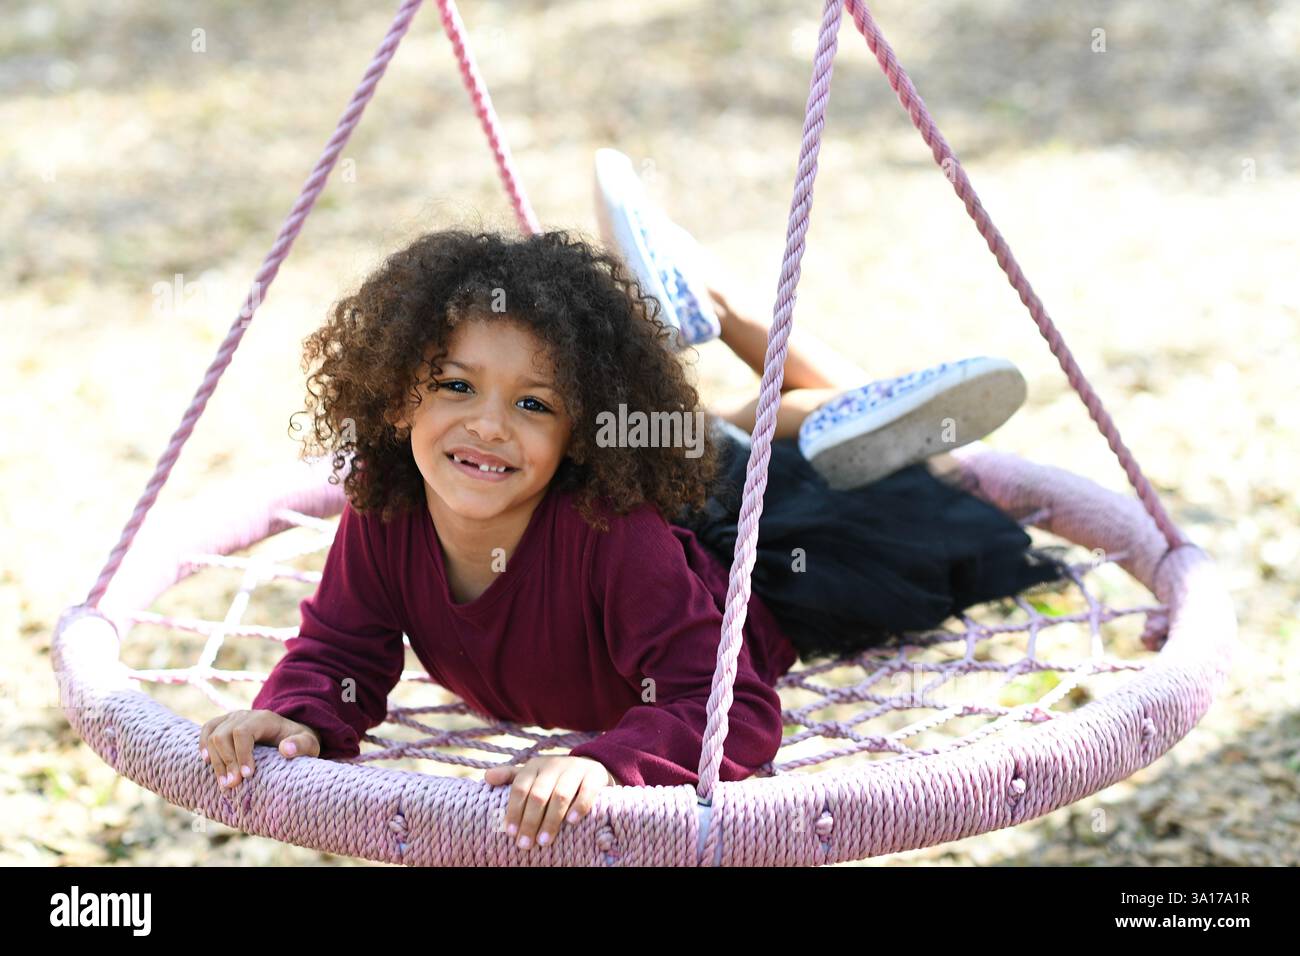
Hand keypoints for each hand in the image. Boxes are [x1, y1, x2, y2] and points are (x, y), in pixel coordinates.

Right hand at [199, 709, 321, 789]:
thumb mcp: (309, 744)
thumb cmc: (298, 741)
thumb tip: (285, 750)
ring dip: (215, 761)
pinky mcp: (223, 724)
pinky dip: (203, 744)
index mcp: (264, 718)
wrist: (290, 733)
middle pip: (224, 735)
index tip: (247, 776)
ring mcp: (232, 718)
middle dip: (227, 761)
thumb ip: (301, 745)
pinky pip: (207, 729)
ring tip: (224, 783)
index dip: (241, 754)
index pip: (243, 732)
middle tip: (232, 785)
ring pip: (213, 735)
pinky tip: (207, 762)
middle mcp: (245, 715)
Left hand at [484, 755, 614, 850]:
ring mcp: (575, 769)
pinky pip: (587, 791)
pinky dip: (579, 807)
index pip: (520, 787)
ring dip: (551, 820)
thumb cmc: (555, 777)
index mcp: (535, 765)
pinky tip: (571, 822)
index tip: (510, 833)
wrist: (591, 766)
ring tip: (544, 841)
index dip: (514, 810)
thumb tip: (486, 777)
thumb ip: (510, 777)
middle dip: (530, 821)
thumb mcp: (533, 774)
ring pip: (561, 795)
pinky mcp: (594, 775)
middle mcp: (553, 765)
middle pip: (539, 794)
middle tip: (525, 844)